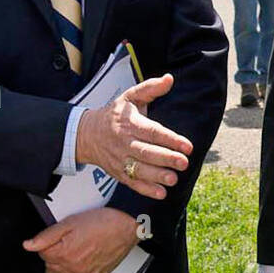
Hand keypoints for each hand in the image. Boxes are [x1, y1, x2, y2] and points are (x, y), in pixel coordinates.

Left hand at [23, 208, 138, 272]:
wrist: (128, 228)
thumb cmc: (102, 222)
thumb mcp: (71, 222)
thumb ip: (47, 236)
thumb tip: (27, 245)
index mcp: (63, 254)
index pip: (42, 252)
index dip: (50, 241)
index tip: (62, 234)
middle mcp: (71, 269)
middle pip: (51, 264)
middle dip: (56, 252)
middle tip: (72, 238)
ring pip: (63, 272)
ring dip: (66, 262)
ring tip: (80, 247)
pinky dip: (76, 271)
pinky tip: (85, 258)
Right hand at [75, 73, 193, 199]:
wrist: (86, 134)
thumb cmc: (114, 114)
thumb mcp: (130, 96)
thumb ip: (150, 88)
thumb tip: (170, 79)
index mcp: (129, 123)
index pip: (152, 132)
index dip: (170, 139)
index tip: (188, 145)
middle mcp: (124, 143)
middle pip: (146, 153)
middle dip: (166, 159)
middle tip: (184, 163)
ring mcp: (120, 160)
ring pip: (139, 170)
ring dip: (157, 176)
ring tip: (174, 179)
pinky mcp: (118, 173)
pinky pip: (132, 183)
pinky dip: (146, 190)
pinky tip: (161, 193)